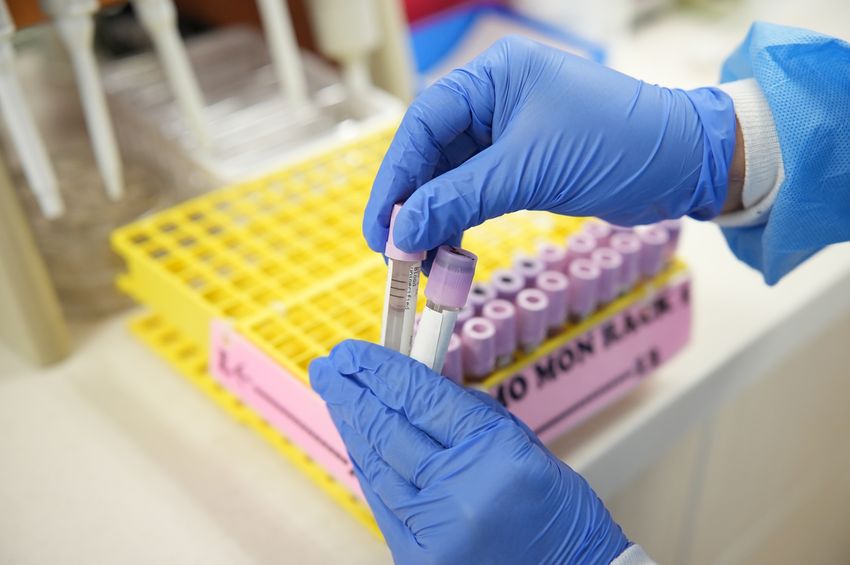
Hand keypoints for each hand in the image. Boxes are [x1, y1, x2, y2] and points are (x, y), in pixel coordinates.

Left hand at [309, 340, 629, 563]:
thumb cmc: (556, 513)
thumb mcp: (522, 445)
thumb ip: (467, 414)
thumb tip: (414, 384)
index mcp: (496, 453)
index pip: (422, 398)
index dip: (381, 369)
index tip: (354, 352)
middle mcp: (460, 491)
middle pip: (390, 429)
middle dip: (353, 393)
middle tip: (329, 368)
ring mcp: (434, 530)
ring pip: (377, 464)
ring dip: (354, 426)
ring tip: (337, 397)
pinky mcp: (417, 558)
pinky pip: (382, 501)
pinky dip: (369, 467)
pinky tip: (358, 441)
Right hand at [363, 36, 735, 254]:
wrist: (684, 165)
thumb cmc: (617, 145)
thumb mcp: (528, 171)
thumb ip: (458, 200)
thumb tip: (402, 233)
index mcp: (493, 77)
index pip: (423, 124)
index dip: (396, 177)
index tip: (380, 225)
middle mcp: (495, 99)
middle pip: (431, 154)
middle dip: (412, 205)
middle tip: (392, 252)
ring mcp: (509, 133)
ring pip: (451, 180)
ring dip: (434, 221)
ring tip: (420, 264)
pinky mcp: (523, 165)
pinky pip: (476, 194)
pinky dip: (460, 224)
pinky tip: (448, 255)